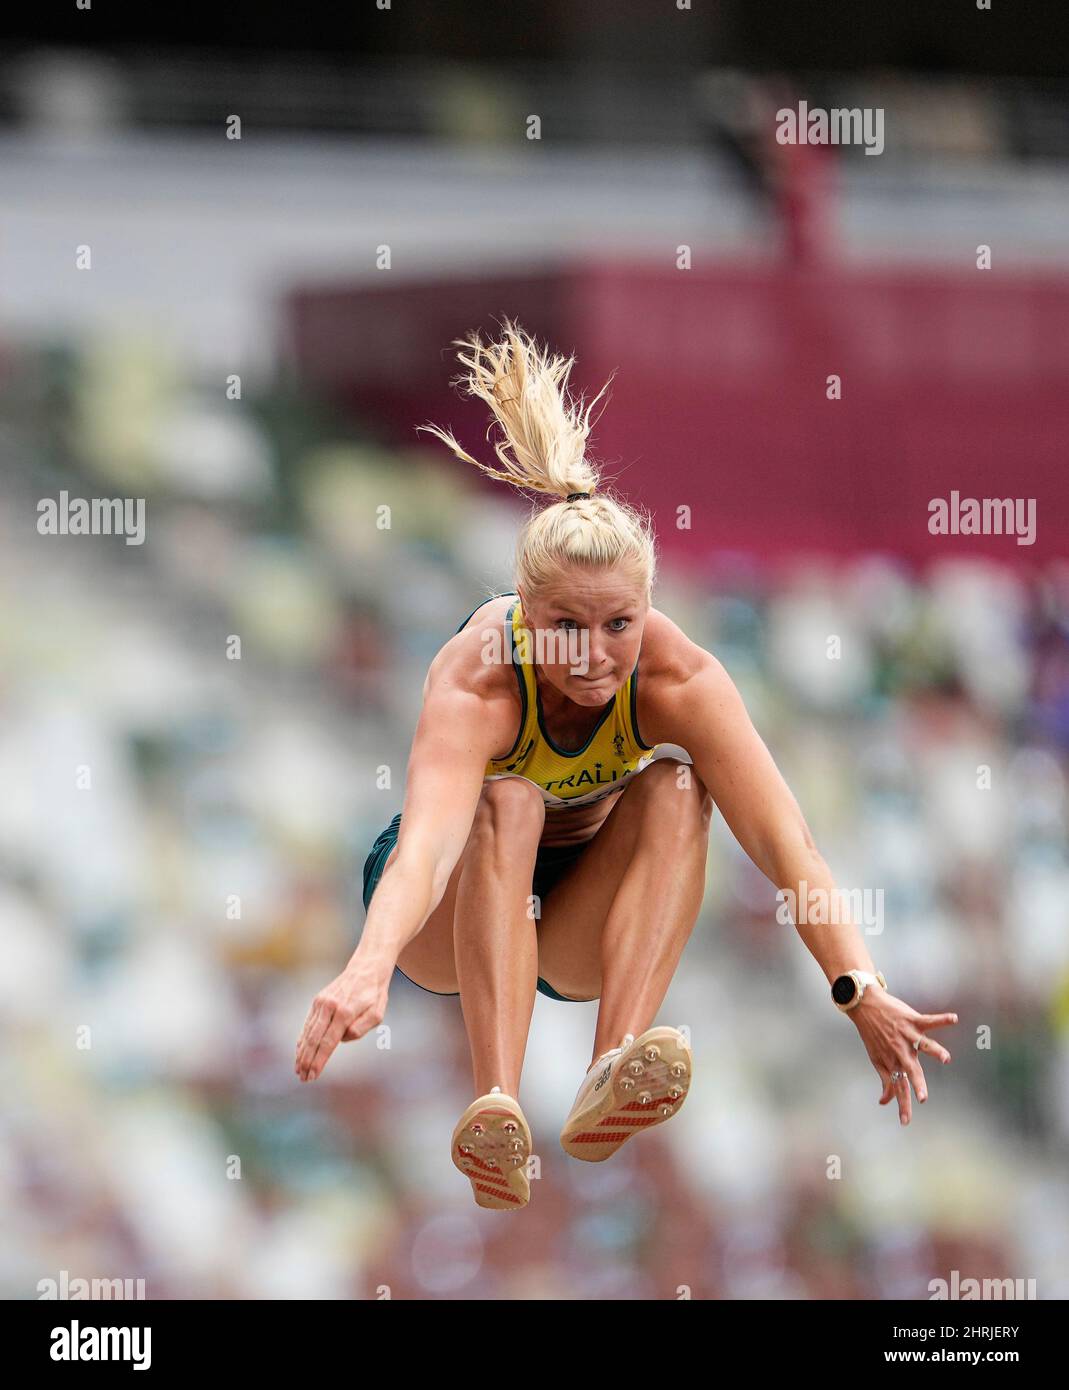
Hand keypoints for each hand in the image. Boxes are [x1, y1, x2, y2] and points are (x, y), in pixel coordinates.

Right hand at [294, 957, 390, 1081]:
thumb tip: (342, 1038)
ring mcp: (321, 1002)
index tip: (313, 1076)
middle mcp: (329, 1006)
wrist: (366, 968)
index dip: (319, 1061)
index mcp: (345, 1011)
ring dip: (301, 1052)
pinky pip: (308, 1023)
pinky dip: (302, 1039)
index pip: (328, 1043)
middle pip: (314, 1039)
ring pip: (308, 1032)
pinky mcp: (318, 1000)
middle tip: (303, 1078)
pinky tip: (299, 1051)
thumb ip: (361, 1028)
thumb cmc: (375, 994)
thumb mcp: (378, 1013)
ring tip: (298, 1070)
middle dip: (307, 1061)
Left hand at [848, 987, 957, 1125]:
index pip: (899, 1087)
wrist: (864, 1006)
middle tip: (923, 1098)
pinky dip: (942, 1020)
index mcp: (893, 1061)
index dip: (902, 1105)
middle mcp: (901, 1050)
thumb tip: (884, 1101)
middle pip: (911, 1070)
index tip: (905, 1122)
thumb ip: (885, 1080)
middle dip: (917, 1084)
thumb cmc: (873, 1035)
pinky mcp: (911, 1020)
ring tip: (946, 1059)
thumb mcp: (876, 1059)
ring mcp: (907, 1035)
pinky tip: (954, 1019)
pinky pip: (929, 1020)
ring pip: (924, 1045)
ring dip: (935, 1052)